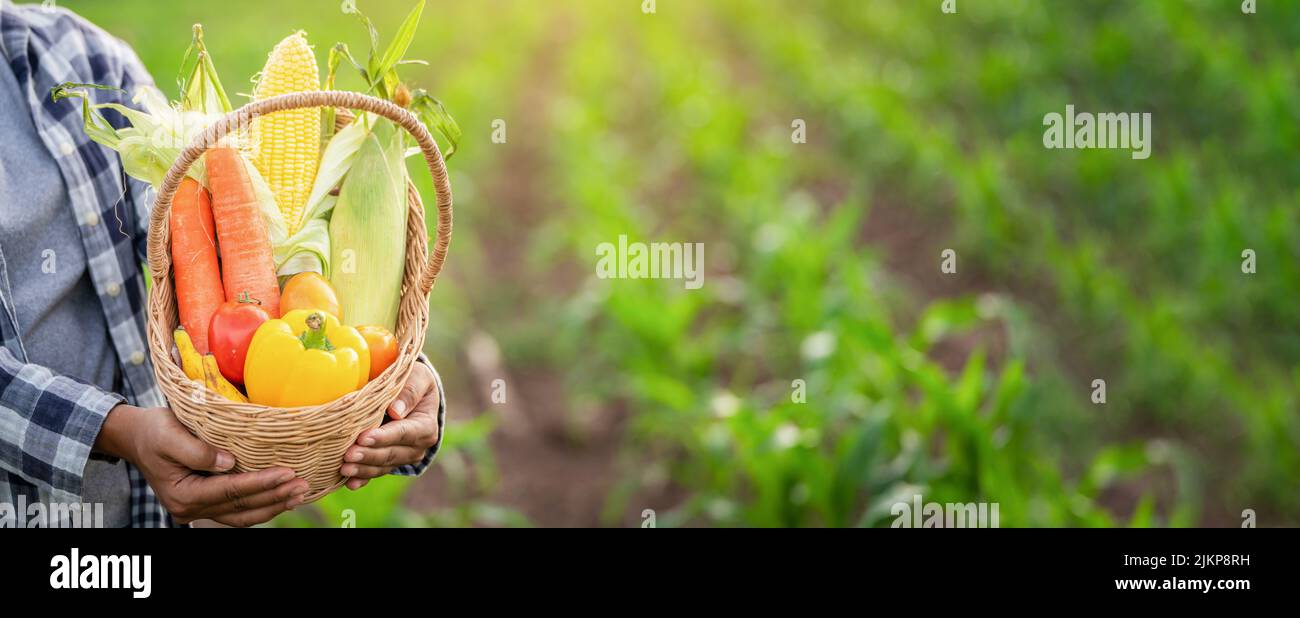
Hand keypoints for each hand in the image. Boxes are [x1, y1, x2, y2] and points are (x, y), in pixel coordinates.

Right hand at [96, 405, 308, 525]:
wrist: (135, 437)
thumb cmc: (152, 430)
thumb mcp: (168, 434)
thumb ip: (197, 450)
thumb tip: (229, 462)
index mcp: (183, 494)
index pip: (230, 492)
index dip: (261, 483)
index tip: (288, 472)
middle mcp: (190, 508)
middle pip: (241, 508)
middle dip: (275, 497)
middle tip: (303, 485)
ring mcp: (198, 509)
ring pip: (243, 515)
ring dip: (273, 505)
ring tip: (300, 493)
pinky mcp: (206, 502)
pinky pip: (238, 510)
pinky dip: (262, 505)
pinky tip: (282, 496)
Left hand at [340, 362, 440, 489]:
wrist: (409, 394)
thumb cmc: (413, 382)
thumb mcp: (418, 377)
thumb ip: (410, 391)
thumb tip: (396, 411)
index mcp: (426, 427)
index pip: (404, 433)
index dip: (384, 437)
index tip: (364, 437)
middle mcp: (417, 447)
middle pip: (391, 454)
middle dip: (369, 455)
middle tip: (348, 455)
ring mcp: (402, 458)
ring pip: (382, 466)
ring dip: (363, 469)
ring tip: (344, 468)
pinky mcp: (388, 463)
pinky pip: (375, 473)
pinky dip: (362, 479)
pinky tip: (350, 483)